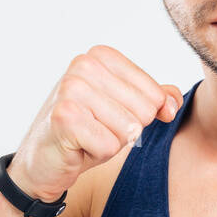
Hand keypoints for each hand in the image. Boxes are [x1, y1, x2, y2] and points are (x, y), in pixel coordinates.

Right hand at [7, 45, 183, 201]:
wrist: (43, 161)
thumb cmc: (86, 133)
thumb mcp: (125, 111)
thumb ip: (155, 100)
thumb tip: (173, 103)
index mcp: (101, 56)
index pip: (154, 95)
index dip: (140, 117)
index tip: (109, 117)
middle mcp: (84, 64)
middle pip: (144, 112)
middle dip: (126, 132)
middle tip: (96, 130)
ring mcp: (71, 88)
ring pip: (129, 129)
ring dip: (111, 143)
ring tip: (86, 137)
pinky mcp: (65, 116)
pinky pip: (110, 145)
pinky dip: (98, 154)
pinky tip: (77, 147)